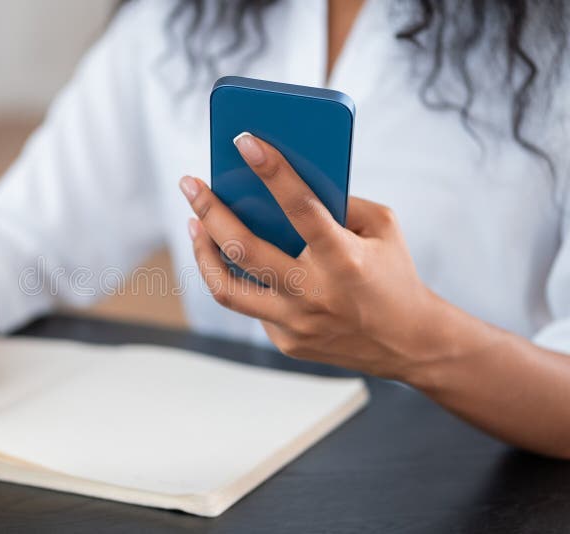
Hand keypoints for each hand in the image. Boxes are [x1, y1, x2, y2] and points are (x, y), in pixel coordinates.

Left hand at [180, 132, 443, 380]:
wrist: (409, 345)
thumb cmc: (394, 275)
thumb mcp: (382, 229)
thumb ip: (338, 204)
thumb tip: (281, 184)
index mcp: (344, 259)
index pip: (301, 207)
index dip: (271, 171)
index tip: (243, 140)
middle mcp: (314, 293)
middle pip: (244, 249)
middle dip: (209, 211)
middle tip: (189, 184)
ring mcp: (296, 322)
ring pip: (227, 288)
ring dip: (202, 251)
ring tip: (194, 224)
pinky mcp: (286, 342)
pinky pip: (252, 306)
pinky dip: (242, 279)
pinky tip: (235, 261)